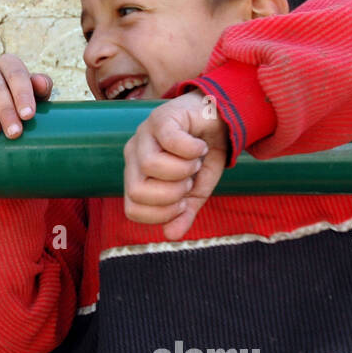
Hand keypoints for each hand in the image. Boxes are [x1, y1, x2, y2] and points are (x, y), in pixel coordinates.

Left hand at [123, 91, 229, 239]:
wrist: (218, 118)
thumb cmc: (202, 154)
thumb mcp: (196, 189)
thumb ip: (183, 211)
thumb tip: (171, 235)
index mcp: (136, 175)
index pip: (133, 210)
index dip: (163, 213)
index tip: (183, 200)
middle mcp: (133, 155)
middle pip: (137, 192)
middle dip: (172, 193)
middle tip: (188, 179)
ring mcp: (144, 134)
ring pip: (151, 166)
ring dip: (183, 169)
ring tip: (194, 161)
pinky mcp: (161, 117)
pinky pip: (170, 141)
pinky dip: (191, 150)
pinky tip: (199, 146)